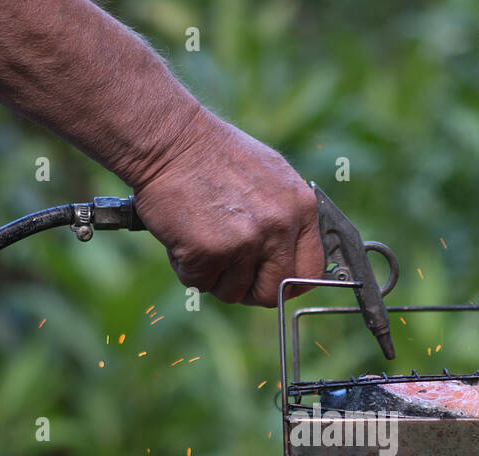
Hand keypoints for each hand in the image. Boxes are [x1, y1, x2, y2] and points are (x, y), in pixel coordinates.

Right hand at [128, 109, 323, 307]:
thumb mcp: (269, 176)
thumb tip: (290, 258)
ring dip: (213, 276)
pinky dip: (185, 268)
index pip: (310, 271)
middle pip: (273, 292)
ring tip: (200, 240)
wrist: (168, 140)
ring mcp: (246, 241)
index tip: (270, 283)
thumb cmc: (213, 155)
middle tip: (229, 273)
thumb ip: (286, 218)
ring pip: (233, 292)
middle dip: (249, 291)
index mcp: (300, 208)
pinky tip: (182, 237)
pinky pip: (199, 283)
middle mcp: (279, 227)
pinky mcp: (209, 252)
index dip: (288, 285)